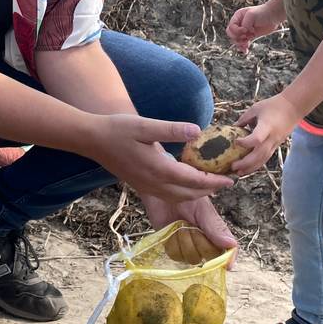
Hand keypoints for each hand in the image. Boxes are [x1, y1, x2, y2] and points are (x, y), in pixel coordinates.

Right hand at [87, 114, 233, 202]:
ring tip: (211, 185)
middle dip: (209, 190)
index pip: (194, 180)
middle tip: (226, 182)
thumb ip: (171, 129)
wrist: (91, 139)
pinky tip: (186, 183)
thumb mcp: (145, 125)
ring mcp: (146, 186)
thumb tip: (197, 131)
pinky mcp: (141, 185)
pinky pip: (167, 195)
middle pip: (189, 193)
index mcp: (158, 169)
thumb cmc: (117, 129)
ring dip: (197, 193)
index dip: (214, 181)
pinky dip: (182, 193)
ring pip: (178, 197)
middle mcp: (154, 182)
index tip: (231, 179)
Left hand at [142, 194, 238, 267]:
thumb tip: (232, 244)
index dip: (228, 259)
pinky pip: (175, 255)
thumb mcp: (202, 209)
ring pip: (190, 258)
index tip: (228, 266)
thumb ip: (215, 227)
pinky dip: (172, 244)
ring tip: (180, 226)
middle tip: (192, 226)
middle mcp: (203, 242)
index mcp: (215, 232)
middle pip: (207, 256)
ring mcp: (187, 246)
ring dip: (183, 242)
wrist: (161, 191)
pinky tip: (171, 232)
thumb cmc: (184, 197)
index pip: (227, 250)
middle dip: (199, 243)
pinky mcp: (172, 246)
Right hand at [226, 1, 282, 52]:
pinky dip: (243, 47)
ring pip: (236, 40)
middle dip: (237, 38)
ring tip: (247, 44)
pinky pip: (243, 43)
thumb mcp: (251, 15)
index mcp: (238, 17)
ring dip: (240, 44)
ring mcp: (244, 31)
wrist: (273, 16)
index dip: (237, 30)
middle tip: (246, 37)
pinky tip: (246, 50)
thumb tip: (244, 33)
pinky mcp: (250, 36)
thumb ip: (245, 24)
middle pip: (231, 34)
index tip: (246, 30)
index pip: (231, 27)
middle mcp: (239, 24)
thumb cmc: (263, 12)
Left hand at [229, 95, 299, 175]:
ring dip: (250, 168)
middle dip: (245, 163)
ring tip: (238, 173)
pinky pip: (266, 158)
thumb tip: (232, 128)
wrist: (293, 108)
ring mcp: (275, 143)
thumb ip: (244, 119)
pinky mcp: (276, 146)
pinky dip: (256, 165)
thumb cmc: (274, 105)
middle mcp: (272, 138)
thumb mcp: (256, 108)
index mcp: (267, 126)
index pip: (257, 139)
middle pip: (259, 155)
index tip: (235, 141)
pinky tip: (247, 169)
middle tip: (232, 166)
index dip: (245, 142)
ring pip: (263, 160)